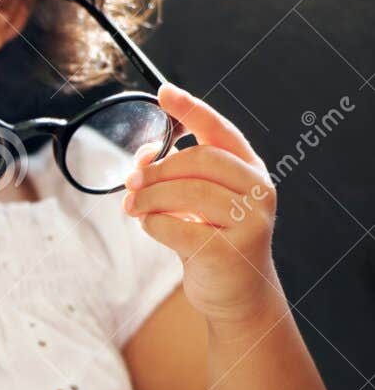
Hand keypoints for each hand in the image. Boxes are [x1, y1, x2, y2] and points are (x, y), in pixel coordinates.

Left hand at [121, 83, 281, 324]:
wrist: (237, 296)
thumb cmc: (213, 241)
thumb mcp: (198, 203)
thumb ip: (178, 177)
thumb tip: (141, 156)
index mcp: (251, 171)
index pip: (220, 130)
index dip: (192, 109)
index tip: (164, 93)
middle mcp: (258, 191)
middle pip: (198, 160)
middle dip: (157, 169)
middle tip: (131, 183)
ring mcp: (249, 222)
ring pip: (185, 193)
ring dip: (148, 199)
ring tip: (132, 207)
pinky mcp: (230, 252)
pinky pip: (176, 227)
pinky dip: (154, 224)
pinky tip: (150, 227)